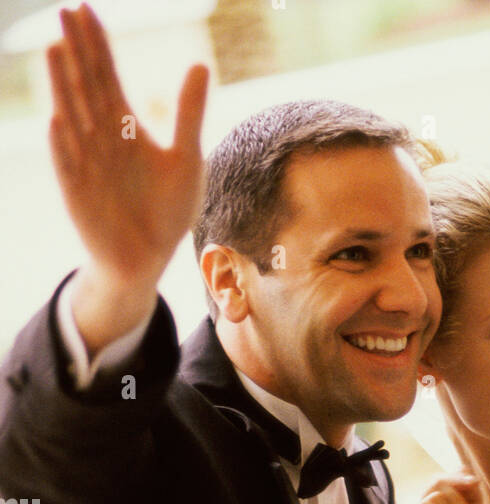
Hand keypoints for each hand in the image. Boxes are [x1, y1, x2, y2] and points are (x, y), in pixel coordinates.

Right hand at [47, 5, 208, 295]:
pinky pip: (68, 166)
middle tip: (65, 11)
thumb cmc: (166, 211)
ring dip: (63, 84)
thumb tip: (200, 63)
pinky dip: (63, 145)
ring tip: (55, 48)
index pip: (106, 74)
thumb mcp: (187, 158)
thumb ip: (190, 113)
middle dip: (76, 50)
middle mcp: (100, 137)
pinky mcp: (78, 194)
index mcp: (124, 126)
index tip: (85, 7)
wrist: (150, 260)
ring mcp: (86, 162)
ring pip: (72, 116)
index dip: (97, 43)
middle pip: (85, 85)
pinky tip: (58, 118)